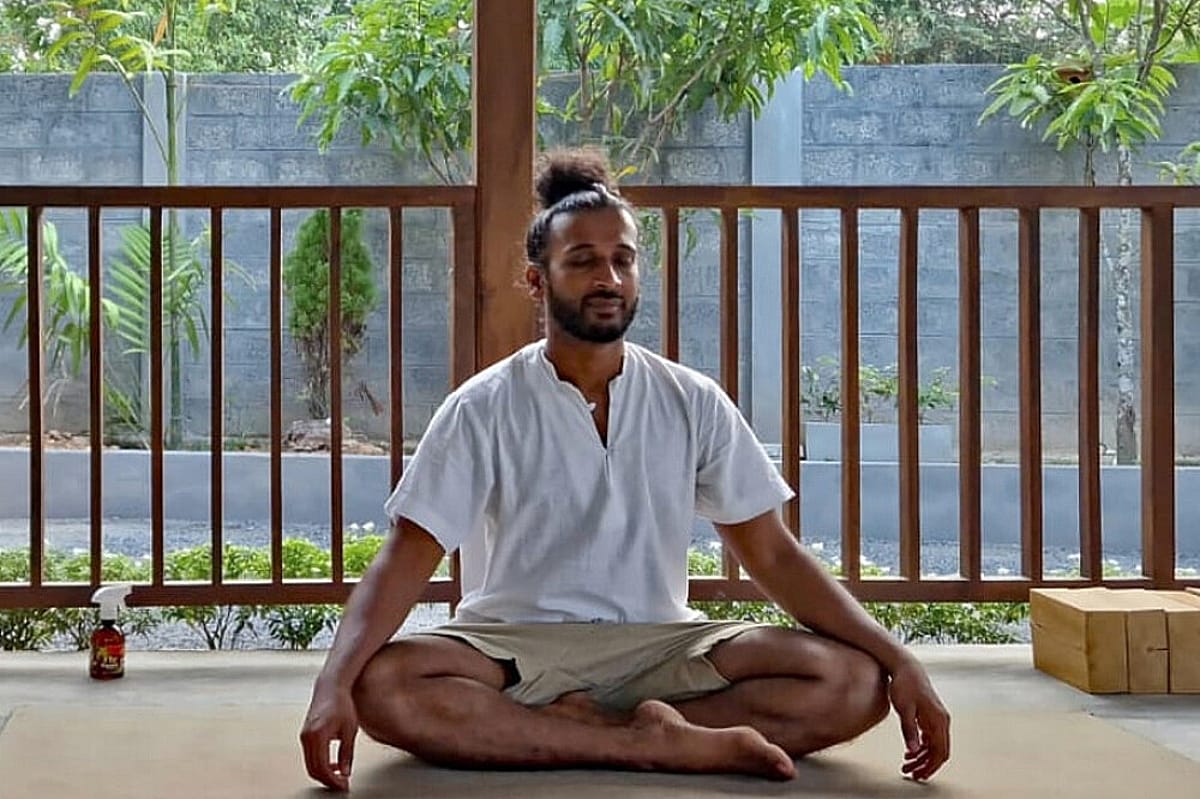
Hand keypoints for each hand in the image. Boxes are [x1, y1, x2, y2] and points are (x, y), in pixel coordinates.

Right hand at [300, 680, 358, 791]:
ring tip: (339, 776)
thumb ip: (346, 753)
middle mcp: (307, 737)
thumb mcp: (350, 730)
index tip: (344, 785)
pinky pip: (309, 756)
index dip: (333, 780)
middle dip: (327, 780)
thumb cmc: (342, 703)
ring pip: (310, 765)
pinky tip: (332, 765)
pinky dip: (320, 764)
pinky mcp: (305, 735)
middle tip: (342, 784)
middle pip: (313, 769)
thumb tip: (345, 772)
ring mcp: (304, 736)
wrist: (331, 687)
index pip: (322, 767)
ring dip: (323, 773)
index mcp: (318, 735)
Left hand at [888, 658, 950, 781]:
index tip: (918, 775)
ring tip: (907, 765)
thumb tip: (914, 750)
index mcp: (939, 720)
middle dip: (926, 765)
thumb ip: (909, 730)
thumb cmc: (904, 684)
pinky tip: (909, 752)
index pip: (940, 751)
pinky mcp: (930, 716)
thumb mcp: (904, 708)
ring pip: (934, 746)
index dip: (931, 766)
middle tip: (910, 773)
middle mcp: (942, 720)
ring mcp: (937, 718)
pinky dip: (922, 747)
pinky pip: (930, 738)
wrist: (905, 667)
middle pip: (939, 751)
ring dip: (922, 757)